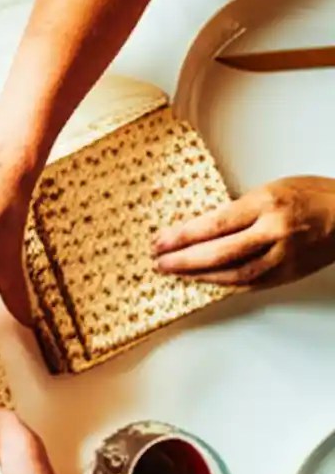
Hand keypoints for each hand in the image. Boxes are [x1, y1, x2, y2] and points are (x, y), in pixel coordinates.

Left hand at [153, 176, 334, 287]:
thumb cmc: (314, 196)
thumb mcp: (272, 189)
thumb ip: (239, 209)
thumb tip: (202, 227)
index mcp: (267, 204)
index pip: (214, 223)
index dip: (183, 236)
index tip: (160, 241)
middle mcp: (275, 232)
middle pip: (219, 252)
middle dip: (184, 259)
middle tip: (160, 262)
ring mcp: (284, 256)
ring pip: (234, 273)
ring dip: (200, 276)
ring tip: (176, 273)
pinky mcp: (290, 273)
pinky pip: (251, 283)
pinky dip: (225, 284)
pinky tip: (207, 282)